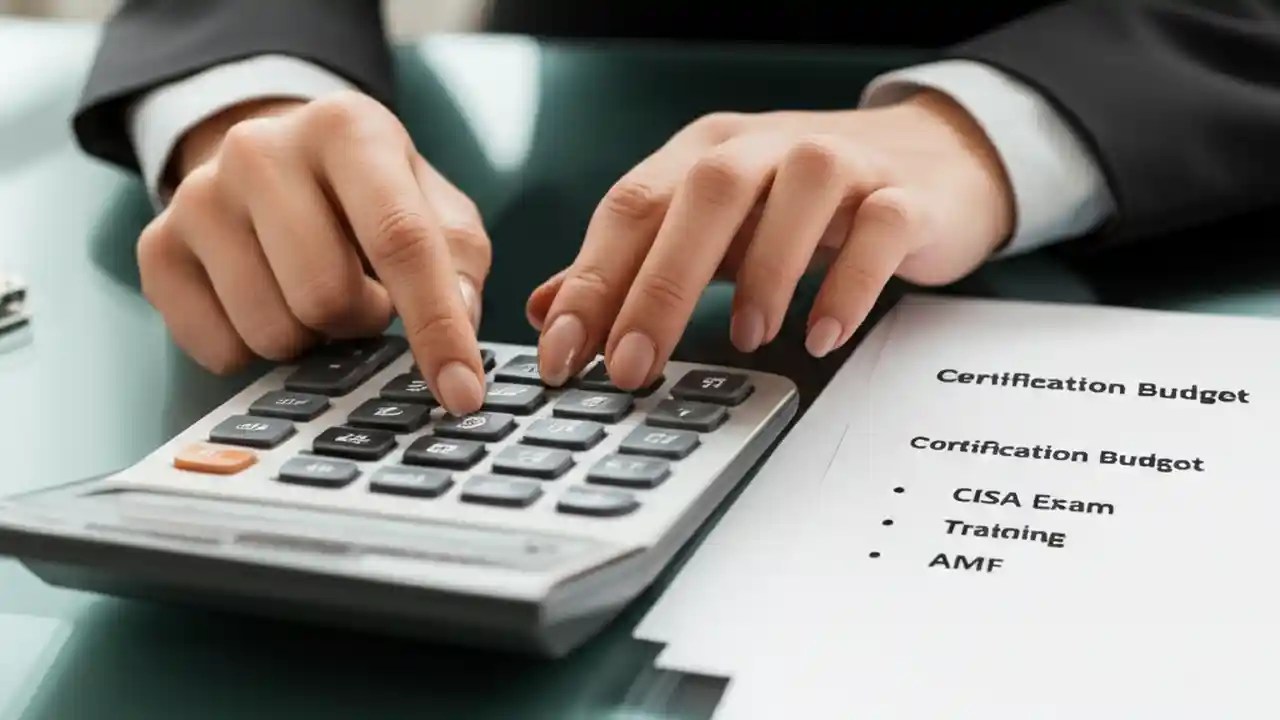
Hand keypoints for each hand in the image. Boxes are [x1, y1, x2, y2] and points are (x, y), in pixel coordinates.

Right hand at [136, 91, 491, 413]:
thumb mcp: (435, 208)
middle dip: (361, 319)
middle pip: (326, 297)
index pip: (401, 240)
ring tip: (314, 289)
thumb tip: (457, 319)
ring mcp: (197, 197)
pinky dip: (257, 349)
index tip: (461, 393)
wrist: (276, 163)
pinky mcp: (156, 248)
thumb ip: (460, 260)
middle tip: (364, 295)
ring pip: (272, 332)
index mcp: (346, 127)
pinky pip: (219, 350)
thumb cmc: (371, 196)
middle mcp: (260, 149)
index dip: (438, 327)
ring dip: (310, 336)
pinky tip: (268, 301)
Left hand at [527, 90, 1014, 388]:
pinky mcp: (902, 194)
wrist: (930, 159)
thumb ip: (634, 266)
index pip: (631, 207)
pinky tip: (822, 333)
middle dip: (658, 286)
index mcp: (704, 155)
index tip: (560, 356)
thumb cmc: (805, 204)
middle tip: (633, 366)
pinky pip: (878, 228)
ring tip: (746, 340)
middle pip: (701, 197)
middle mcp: (763, 147)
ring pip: (795, 193)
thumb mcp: (711, 230)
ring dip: (763, 271)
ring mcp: (840, 163)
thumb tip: (550, 307)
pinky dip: (849, 281)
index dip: (590, 281)